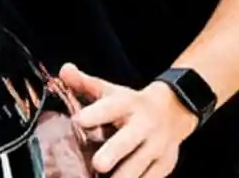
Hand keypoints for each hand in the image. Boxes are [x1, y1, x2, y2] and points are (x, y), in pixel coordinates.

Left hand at [59, 63, 198, 177]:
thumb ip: (85, 83)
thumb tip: (64, 71)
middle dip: (112, 153)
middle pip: (127, 141)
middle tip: (98, 164)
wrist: (174, 112)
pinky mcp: (164, 166)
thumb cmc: (131, 105)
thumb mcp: (110, 91)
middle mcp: (144, 126)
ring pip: (138, 166)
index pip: (111, 107)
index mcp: (127, 105)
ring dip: (121, 176)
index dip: (95, 113)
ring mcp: (156, 147)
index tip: (80, 119)